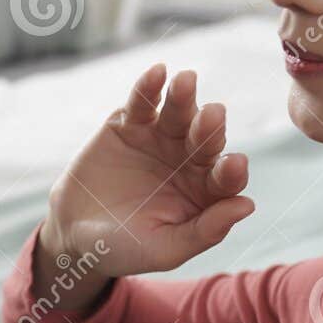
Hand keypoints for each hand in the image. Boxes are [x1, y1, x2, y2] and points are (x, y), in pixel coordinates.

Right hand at [38, 65, 254, 311]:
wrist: (74, 234)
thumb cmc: (124, 248)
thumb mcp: (163, 249)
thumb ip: (204, 232)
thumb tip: (248, 205)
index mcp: (207, 191)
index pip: (227, 177)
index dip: (231, 171)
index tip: (234, 164)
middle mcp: (190, 159)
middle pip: (206, 138)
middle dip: (209, 127)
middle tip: (211, 115)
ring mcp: (161, 138)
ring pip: (179, 113)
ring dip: (184, 96)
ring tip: (185, 81)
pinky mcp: (129, 123)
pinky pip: (142, 102)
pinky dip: (147, 87)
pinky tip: (156, 73)